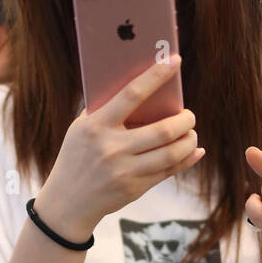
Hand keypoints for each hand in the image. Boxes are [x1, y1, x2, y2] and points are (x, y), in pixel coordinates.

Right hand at [34, 56, 203, 240]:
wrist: (66, 202)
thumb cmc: (77, 156)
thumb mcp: (82, 128)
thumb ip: (105, 108)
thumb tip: (141, 84)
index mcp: (97, 126)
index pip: (131, 94)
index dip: (156, 76)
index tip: (174, 60)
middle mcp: (112, 149)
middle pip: (163, 131)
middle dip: (185, 120)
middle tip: (189, 115)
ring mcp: (125, 171)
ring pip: (172, 153)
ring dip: (189, 140)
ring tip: (190, 132)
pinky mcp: (135, 189)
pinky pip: (169, 171)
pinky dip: (187, 159)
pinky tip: (195, 150)